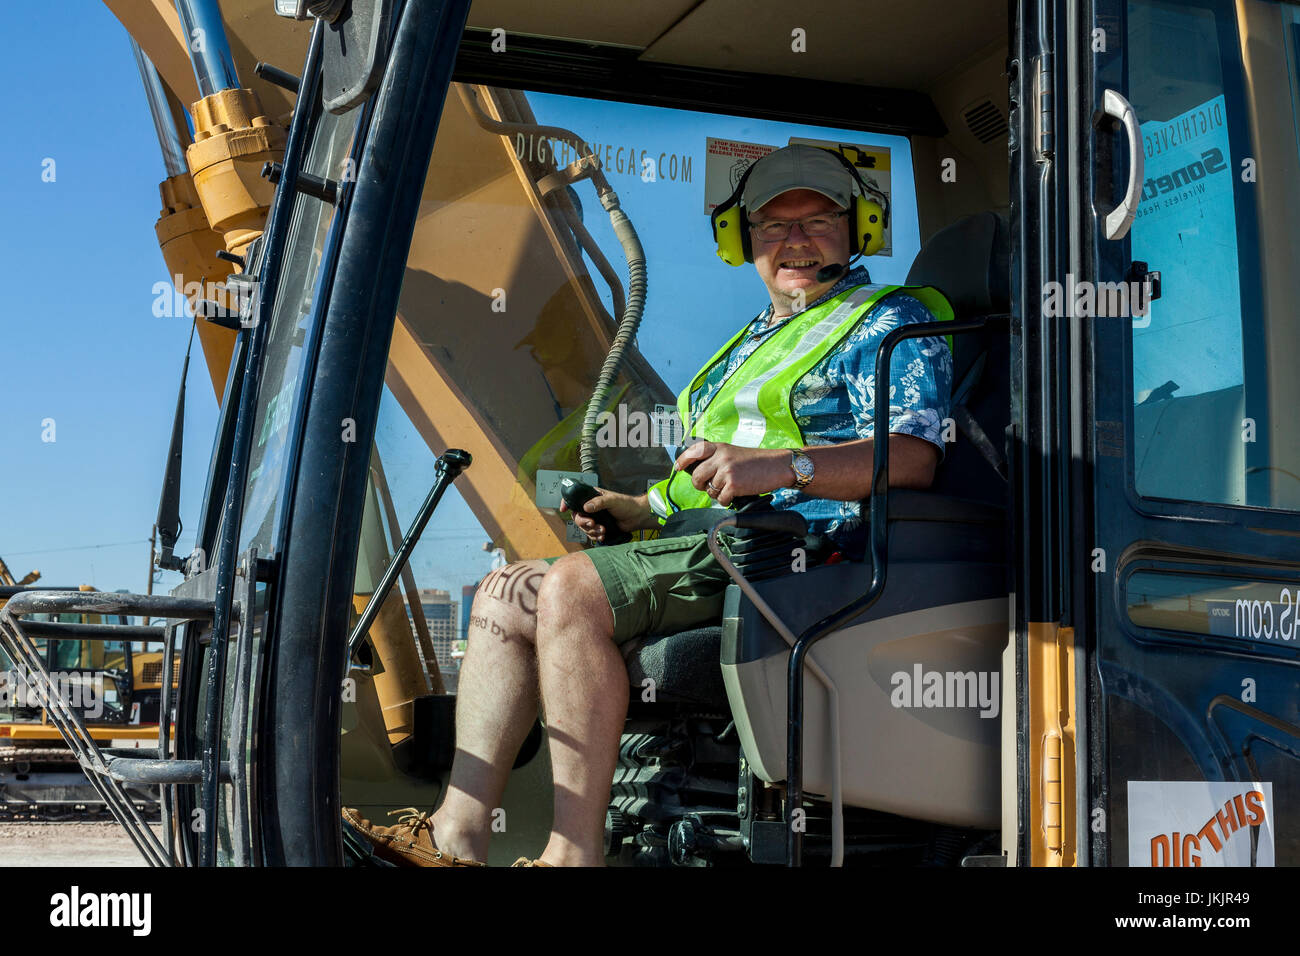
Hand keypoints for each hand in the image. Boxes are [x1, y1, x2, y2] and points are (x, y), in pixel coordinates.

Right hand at [559, 489, 652, 542]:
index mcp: (592, 497)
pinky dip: (595, 536)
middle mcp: (591, 507)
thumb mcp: (612, 500)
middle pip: (577, 517)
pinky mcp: (600, 527)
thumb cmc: (626, 504)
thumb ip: (599, 502)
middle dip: (583, 523)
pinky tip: (603, 536)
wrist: (637, 517)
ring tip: (603, 530)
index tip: (563, 509)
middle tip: (593, 524)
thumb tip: (586, 507)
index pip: (575, 498)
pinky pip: (591, 534)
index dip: (567, 503)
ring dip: (592, 531)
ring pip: (584, 527)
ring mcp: (595, 518)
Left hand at [673, 441, 790, 506]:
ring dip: (717, 493)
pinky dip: (727, 500)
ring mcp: (726, 471)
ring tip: (730, 488)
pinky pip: (721, 499)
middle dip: (700, 485)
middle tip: (709, 486)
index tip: (678, 467)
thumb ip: (717, 458)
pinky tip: (735, 494)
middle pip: (697, 476)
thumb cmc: (756, 461)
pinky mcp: (733, 485)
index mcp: (720, 447)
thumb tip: (699, 472)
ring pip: (709, 490)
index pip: (694, 451)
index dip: (683, 460)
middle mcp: (721, 457)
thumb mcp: (733, 452)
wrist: (777, 466)